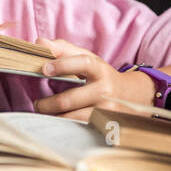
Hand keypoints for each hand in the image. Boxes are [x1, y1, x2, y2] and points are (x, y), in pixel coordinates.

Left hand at [32, 38, 155, 121]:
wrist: (132, 96)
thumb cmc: (101, 75)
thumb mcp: (88, 58)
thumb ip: (63, 49)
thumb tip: (39, 42)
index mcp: (99, 70)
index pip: (82, 63)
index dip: (62, 65)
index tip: (44, 69)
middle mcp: (104, 91)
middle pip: (69, 100)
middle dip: (47, 104)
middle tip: (38, 104)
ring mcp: (106, 110)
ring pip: (71, 118)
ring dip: (55, 117)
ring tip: (47, 114)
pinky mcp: (105, 125)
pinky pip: (78, 128)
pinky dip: (66, 125)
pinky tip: (61, 122)